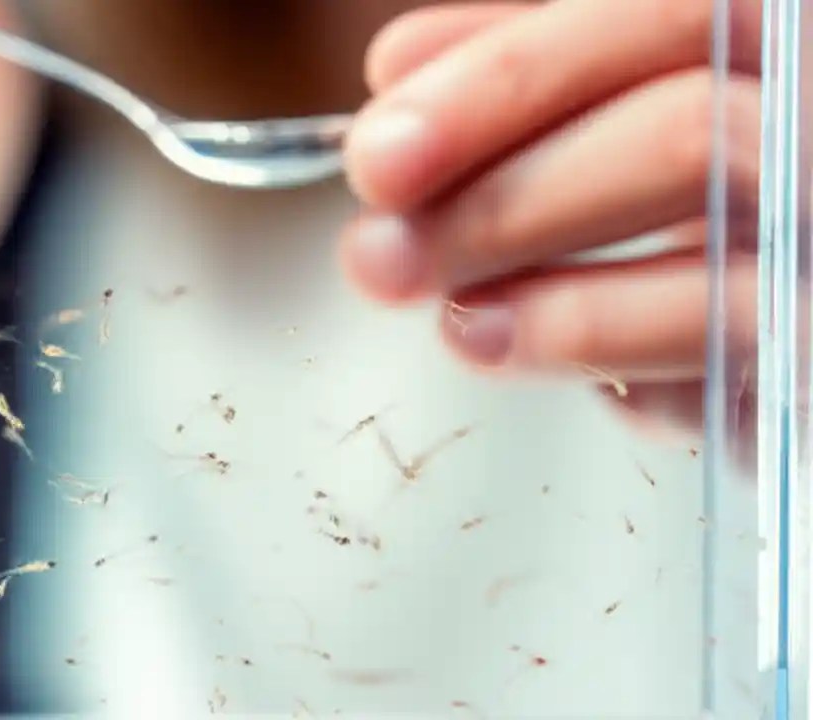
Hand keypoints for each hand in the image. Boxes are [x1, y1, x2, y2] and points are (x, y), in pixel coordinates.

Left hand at [340, 0, 760, 438]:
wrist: (779, 264)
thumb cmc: (694, 166)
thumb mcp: (616, 87)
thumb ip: (531, 67)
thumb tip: (401, 66)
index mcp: (770, 36)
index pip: (660, 18)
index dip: (504, 85)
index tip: (380, 156)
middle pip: (683, 143)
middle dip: (501, 209)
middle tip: (380, 260)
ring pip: (717, 282)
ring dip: (555, 314)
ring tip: (457, 325)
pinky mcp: (805, 364)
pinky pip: (721, 386)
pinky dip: (617, 376)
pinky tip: (538, 358)